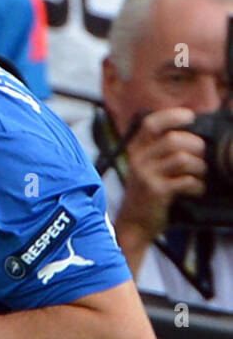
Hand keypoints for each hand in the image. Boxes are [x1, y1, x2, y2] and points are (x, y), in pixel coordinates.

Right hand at [116, 108, 205, 242]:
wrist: (135, 222)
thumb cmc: (148, 192)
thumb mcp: (147, 166)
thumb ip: (161, 150)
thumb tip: (194, 135)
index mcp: (136, 149)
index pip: (151, 123)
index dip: (172, 116)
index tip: (190, 117)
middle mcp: (138, 159)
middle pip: (174, 139)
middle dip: (196, 146)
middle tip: (202, 157)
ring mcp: (146, 175)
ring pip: (183, 158)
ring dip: (200, 167)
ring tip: (200, 175)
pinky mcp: (156, 191)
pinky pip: (186, 181)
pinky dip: (198, 185)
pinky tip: (196, 190)